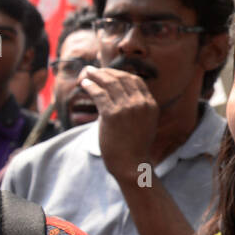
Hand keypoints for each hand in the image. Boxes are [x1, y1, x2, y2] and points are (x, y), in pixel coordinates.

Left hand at [79, 66, 158, 181]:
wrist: (131, 164)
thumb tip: (112, 96)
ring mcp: (127, 108)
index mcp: (150, 105)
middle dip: (105, 72)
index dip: (119, 74)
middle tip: (93, 70)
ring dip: (95, 76)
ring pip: (109, 83)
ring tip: (85, 73)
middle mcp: (140, 103)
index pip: (135, 81)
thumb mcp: (143, 124)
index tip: (108, 73)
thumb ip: (133, 108)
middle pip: (122, 78)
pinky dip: (90, 86)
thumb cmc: (134, 147)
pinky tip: (84, 84)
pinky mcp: (112, 115)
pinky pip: (99, 94)